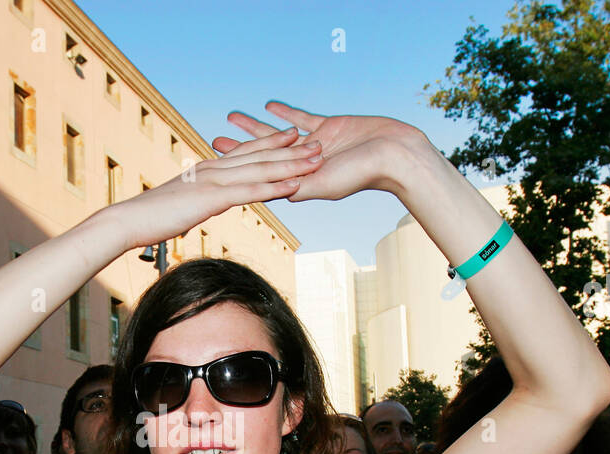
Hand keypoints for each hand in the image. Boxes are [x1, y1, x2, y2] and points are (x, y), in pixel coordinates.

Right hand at [112, 127, 321, 249]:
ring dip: (290, 165)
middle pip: (259, 156)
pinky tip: (293, 186)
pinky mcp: (211, 199)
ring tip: (315, 159)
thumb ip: (199, 199)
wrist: (128, 221)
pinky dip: (273, 188)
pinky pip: (249, 192)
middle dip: (290, 150)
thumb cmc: (150, 217)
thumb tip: (208, 203)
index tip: (293, 136)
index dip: (271, 144)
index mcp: (207, 169)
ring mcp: (213, 182)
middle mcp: (213, 169)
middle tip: (318, 142)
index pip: (246, 153)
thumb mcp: (181, 205)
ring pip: (260, 171)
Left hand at [213, 102, 418, 202]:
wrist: (394, 154)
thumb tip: (269, 191)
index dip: (241, 168)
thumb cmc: (362, 173)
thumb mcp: (325, 183)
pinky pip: (302, 119)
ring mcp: (315, 146)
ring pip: (278, 135)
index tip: (218, 164)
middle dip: (240, 147)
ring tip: (233, 117)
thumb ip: (298, 185)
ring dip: (255, 127)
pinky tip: (268, 106)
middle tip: (215, 140)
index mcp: (301, 180)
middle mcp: (304, 164)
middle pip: (264, 154)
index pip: (264, 174)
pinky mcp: (328, 128)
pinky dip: (285, 113)